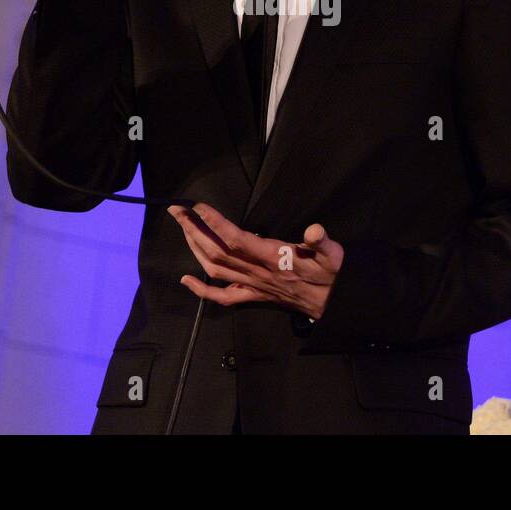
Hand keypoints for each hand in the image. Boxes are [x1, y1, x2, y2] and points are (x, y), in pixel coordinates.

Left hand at [166, 203, 343, 319]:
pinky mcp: (253, 296)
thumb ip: (322, 242)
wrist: (331, 302)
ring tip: (182, 229)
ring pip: (215, 270)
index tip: (199, 207)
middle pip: (217, 252)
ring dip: (194, 249)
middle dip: (194, 230)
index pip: (237, 239)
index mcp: (273, 258)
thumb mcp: (332, 255)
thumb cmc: (329, 275)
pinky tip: (186, 281)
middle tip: (178, 211)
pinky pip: (222, 296)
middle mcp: (257, 272)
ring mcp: (252, 286)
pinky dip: (201, 290)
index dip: (216, 223)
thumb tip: (315, 230)